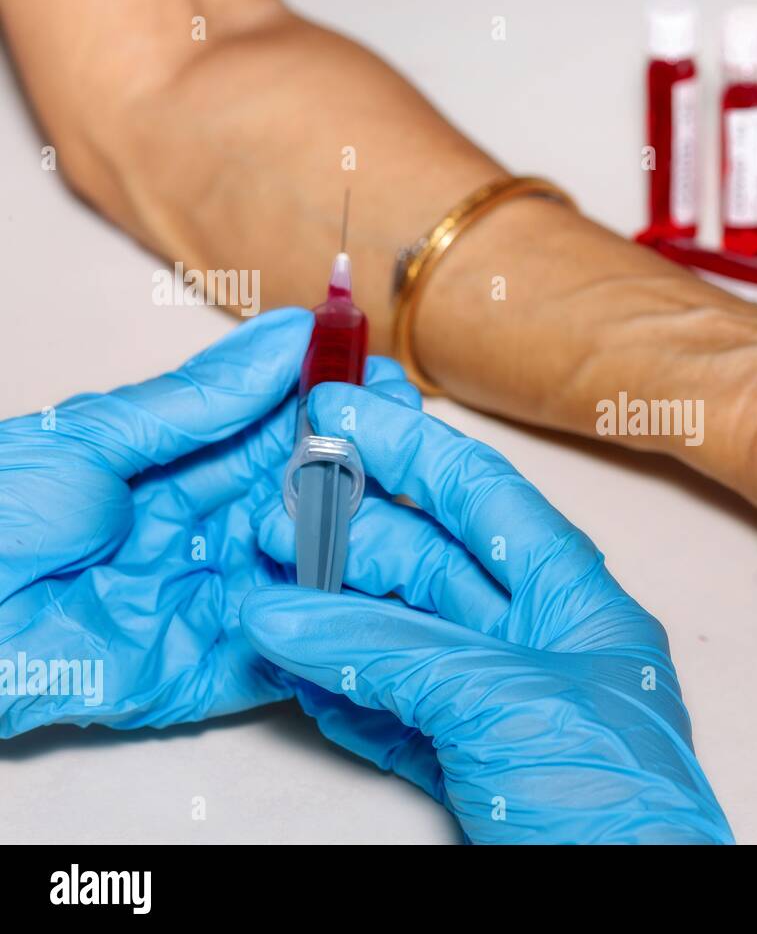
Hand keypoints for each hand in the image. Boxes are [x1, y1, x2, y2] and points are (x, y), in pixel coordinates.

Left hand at [0, 310, 417, 735]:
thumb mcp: (97, 437)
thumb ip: (202, 398)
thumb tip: (287, 335)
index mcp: (173, 472)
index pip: (272, 432)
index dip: (327, 405)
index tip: (377, 374)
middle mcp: (202, 535)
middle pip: (300, 501)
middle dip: (355, 468)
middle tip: (407, 436)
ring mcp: (210, 604)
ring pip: (306, 573)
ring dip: (348, 542)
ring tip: (387, 506)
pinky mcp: (207, 674)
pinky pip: (283, 651)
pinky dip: (325, 626)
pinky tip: (366, 591)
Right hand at [241, 384, 732, 843]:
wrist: (625, 912)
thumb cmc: (616, 809)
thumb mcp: (501, 701)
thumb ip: (388, 652)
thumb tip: (289, 614)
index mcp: (575, 604)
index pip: (485, 501)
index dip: (415, 451)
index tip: (349, 413)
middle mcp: (537, 645)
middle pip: (432, 565)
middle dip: (354, 535)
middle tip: (279, 512)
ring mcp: (498, 706)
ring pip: (401, 638)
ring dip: (332, 613)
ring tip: (267, 586)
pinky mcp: (465, 765)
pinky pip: (388, 710)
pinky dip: (337, 690)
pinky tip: (294, 664)